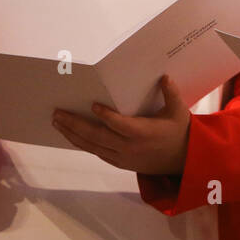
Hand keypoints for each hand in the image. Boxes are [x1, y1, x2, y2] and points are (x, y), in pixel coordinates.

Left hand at [52, 75, 190, 174]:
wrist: (182, 161)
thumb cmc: (180, 132)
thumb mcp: (179, 112)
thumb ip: (171, 93)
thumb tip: (164, 77)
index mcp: (143, 133)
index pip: (119, 124)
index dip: (105, 115)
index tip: (93, 105)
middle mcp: (129, 146)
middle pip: (97, 136)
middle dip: (75, 124)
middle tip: (58, 114)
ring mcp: (122, 157)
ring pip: (92, 146)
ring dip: (72, 134)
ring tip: (58, 123)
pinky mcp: (119, 163)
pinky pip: (97, 152)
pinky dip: (83, 144)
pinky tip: (71, 135)